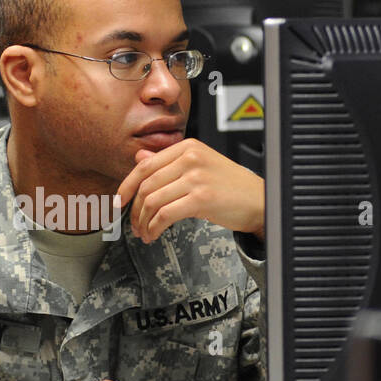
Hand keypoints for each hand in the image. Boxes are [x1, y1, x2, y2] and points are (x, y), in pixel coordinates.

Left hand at [114, 139, 264, 243]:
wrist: (260, 200)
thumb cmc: (231, 186)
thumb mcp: (199, 166)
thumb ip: (168, 161)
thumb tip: (139, 157)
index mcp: (188, 147)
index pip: (145, 165)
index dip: (127, 185)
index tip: (119, 201)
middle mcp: (190, 158)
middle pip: (147, 185)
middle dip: (135, 210)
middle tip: (133, 225)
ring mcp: (196, 177)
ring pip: (153, 201)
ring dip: (143, 221)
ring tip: (145, 233)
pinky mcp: (201, 198)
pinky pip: (165, 214)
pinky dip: (155, 227)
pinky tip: (155, 234)